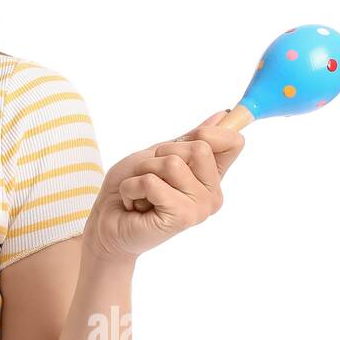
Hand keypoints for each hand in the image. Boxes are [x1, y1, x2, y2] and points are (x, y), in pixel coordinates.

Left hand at [81, 109, 245, 264]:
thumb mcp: (157, 155)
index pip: (233, 141)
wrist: (106, 225)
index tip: (178, 146)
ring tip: (141, 193)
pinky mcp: (183, 217)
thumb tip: (223, 115)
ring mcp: (201, 207)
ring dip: (142, 172)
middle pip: (199, 146)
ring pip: (172, 162)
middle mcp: (213, 194)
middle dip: (160, 154)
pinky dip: (131, 188)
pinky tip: (134, 205)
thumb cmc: (129, 190)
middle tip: (149, 178)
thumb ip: (189, 139)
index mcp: (211, 177)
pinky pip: (152, 182)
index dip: (207, 133)